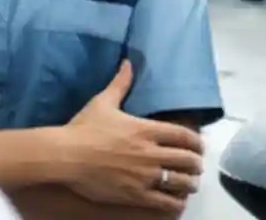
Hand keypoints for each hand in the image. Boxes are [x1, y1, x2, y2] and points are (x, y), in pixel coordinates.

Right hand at [60, 60, 204, 213]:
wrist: (66, 156)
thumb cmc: (84, 128)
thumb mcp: (103, 102)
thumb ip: (120, 83)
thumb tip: (128, 63)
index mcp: (146, 130)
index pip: (184, 136)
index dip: (197, 142)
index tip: (199, 146)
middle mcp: (151, 153)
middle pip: (188, 160)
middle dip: (196, 164)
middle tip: (195, 165)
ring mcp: (145, 176)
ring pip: (182, 182)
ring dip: (190, 183)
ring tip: (189, 184)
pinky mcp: (136, 195)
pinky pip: (166, 203)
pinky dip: (177, 203)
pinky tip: (177, 202)